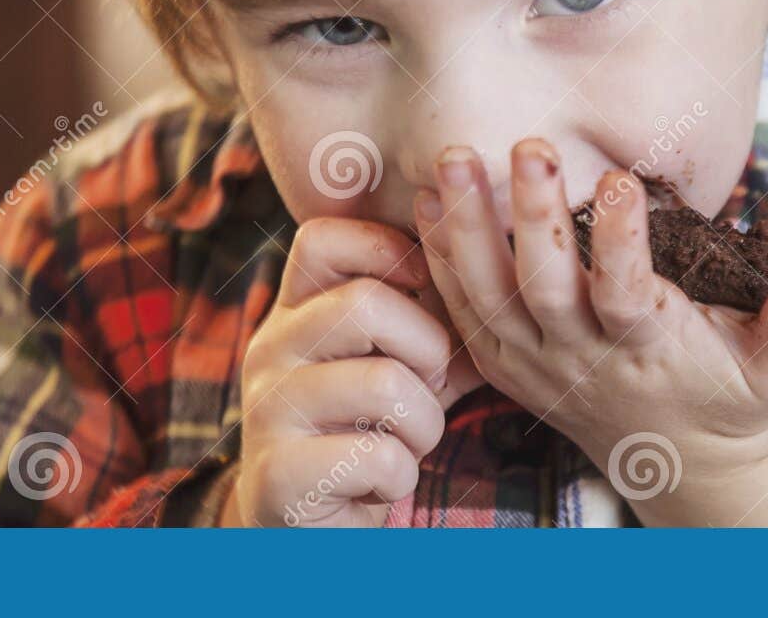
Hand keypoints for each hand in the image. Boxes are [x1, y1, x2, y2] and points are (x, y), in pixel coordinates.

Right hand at [220, 217, 484, 526]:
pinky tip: (378, 484)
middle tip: (431, 387)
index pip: (322, 237)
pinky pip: (377, 458)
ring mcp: (267, 409)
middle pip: (365, 302)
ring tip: (408, 442)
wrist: (308, 530)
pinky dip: (402, 477)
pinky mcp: (277, 473)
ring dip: (424, 424)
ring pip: (384, 383)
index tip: (423, 291)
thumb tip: (500, 274)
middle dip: (428, 349)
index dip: (386, 250)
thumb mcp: (398, 363)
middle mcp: (271, 347)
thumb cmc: (367, 431)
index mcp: (296, 309)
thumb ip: (433, 319)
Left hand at [412, 138, 767, 526]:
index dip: (620, 243)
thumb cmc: (729, 395)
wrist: (674, 459)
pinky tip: (426, 199)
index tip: (617, 180)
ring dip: (466, 227)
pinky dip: (440, 259)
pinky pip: (462, 310)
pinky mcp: (503, 361)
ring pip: (488, 295)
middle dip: (530, 216)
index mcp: (647, 346)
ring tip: (452, 159)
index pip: (624, 295)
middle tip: (525, 144)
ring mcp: (533, 362)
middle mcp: (580, 356)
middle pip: (543, 287)